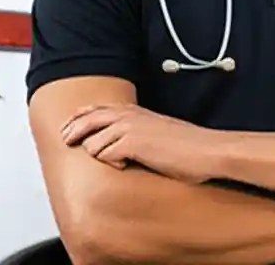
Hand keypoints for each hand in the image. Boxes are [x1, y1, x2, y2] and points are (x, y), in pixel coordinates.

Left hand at [61, 104, 223, 183]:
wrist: (208, 151)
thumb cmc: (190, 148)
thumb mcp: (161, 134)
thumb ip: (141, 134)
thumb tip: (126, 146)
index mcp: (136, 111)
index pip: (97, 108)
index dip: (79, 117)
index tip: (68, 126)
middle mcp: (129, 116)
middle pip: (86, 119)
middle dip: (73, 131)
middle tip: (66, 141)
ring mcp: (129, 128)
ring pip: (92, 141)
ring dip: (98, 154)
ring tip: (116, 162)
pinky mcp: (132, 143)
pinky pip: (104, 154)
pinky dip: (110, 162)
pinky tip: (125, 166)